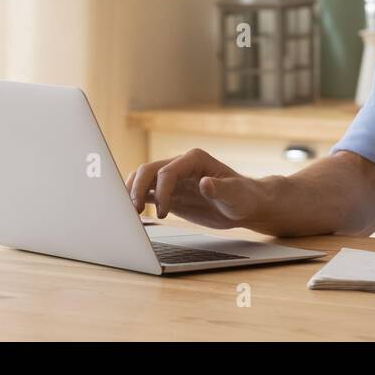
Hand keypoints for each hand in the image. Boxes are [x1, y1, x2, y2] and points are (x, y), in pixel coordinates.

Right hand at [125, 149, 271, 230]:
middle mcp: (180, 165)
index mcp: (195, 159)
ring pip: (142, 178)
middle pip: (148, 170)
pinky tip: (133, 214)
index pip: (168, 171)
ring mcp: (172, 179)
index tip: (163, 212)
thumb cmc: (243, 196)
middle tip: (135, 211)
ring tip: (129, 213)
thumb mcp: (236, 194)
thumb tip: (205, 183)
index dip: (161, 191)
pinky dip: (136, 200)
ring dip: (132, 192)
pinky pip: (146, 192)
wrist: (244, 205)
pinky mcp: (168, 193)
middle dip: (137, 188)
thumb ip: (221, 188)